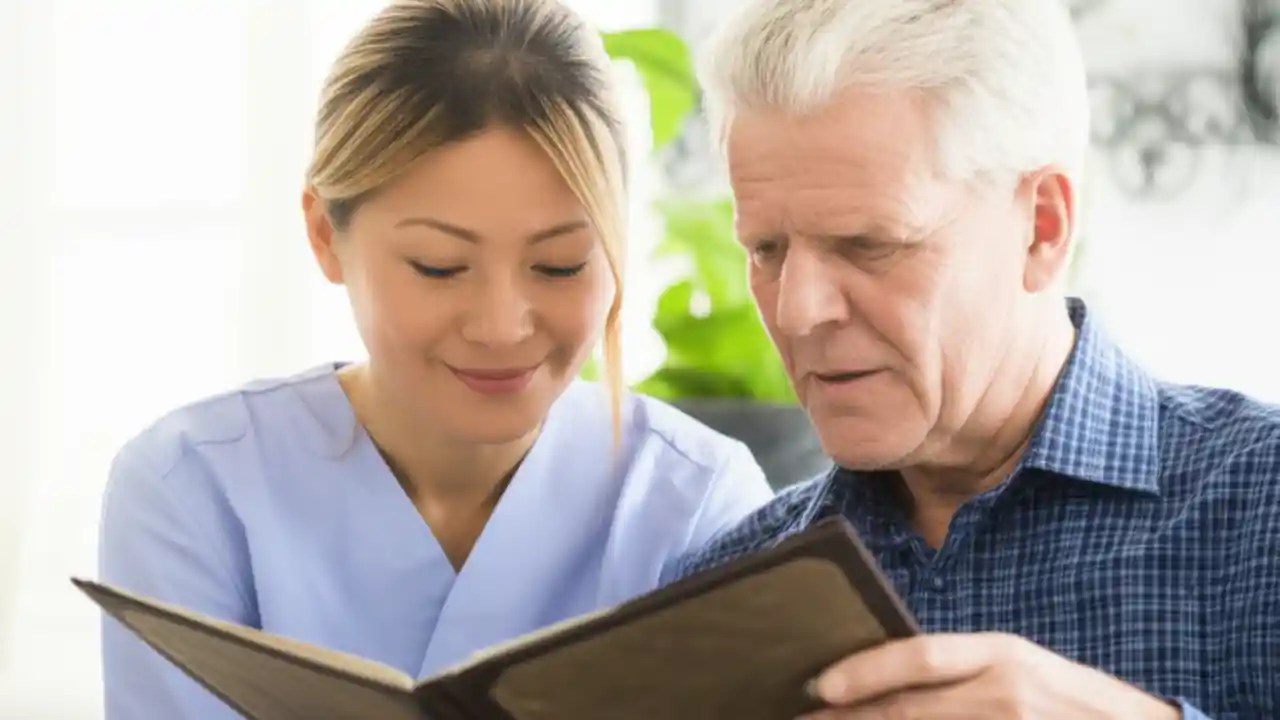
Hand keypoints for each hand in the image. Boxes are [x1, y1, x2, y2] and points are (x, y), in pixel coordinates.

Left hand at [798, 632, 1179, 718]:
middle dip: (847, 718)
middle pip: (907, 708)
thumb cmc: (1074, 702)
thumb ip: (963, 672)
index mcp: (1004, 654)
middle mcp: (1005, 693)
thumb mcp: (1023, 668)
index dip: (863, 672)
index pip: (918, 657)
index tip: (817, 685)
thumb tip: (887, 680)